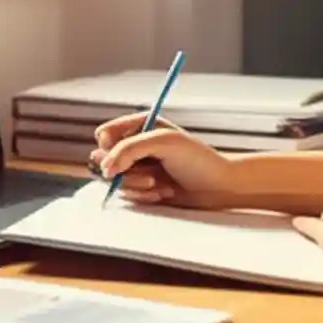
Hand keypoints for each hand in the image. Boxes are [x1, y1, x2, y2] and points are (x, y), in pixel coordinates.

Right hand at [90, 112, 238, 208]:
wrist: (219, 187)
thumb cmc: (198, 160)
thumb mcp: (163, 143)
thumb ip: (129, 149)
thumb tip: (105, 169)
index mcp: (140, 125)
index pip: (104, 134)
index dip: (108, 148)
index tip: (123, 158)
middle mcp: (135, 145)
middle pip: (103, 160)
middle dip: (125, 172)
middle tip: (149, 176)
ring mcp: (137, 168)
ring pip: (113, 180)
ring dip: (136, 186)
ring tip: (158, 186)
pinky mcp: (141, 187)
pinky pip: (126, 195)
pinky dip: (142, 197)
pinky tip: (162, 193)